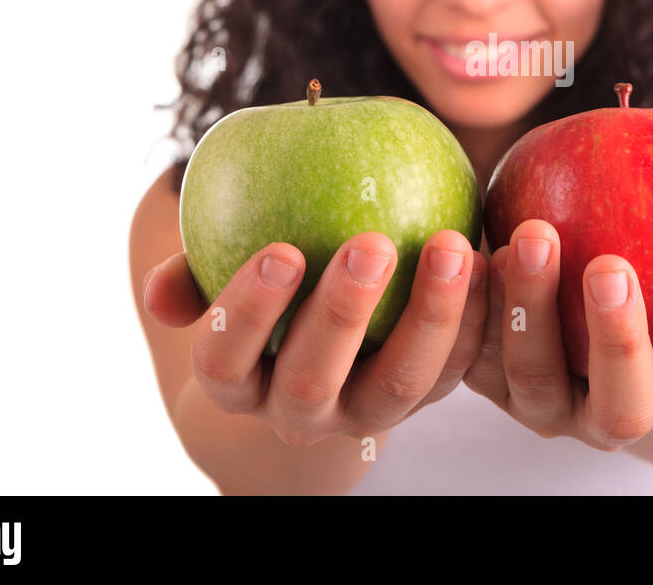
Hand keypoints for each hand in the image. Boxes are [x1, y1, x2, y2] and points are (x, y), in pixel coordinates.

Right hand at [142, 230, 487, 445]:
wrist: (324, 339)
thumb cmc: (266, 281)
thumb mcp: (224, 270)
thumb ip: (195, 268)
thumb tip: (161, 288)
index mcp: (238, 380)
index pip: (225, 360)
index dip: (246, 313)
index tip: (279, 251)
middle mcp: (300, 410)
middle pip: (314, 380)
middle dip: (341, 313)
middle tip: (371, 241)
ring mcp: (367, 411)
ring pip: (400, 382)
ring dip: (430, 315)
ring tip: (451, 245)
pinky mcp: (425, 397)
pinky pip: (455, 364)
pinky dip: (476, 315)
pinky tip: (491, 256)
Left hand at [464, 219, 652, 449]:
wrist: (566, 286)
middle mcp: (609, 415)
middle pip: (623, 410)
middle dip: (619, 342)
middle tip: (610, 266)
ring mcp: (544, 402)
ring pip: (535, 375)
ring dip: (532, 307)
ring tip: (532, 234)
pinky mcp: (485, 375)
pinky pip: (473, 348)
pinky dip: (470, 300)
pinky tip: (472, 242)